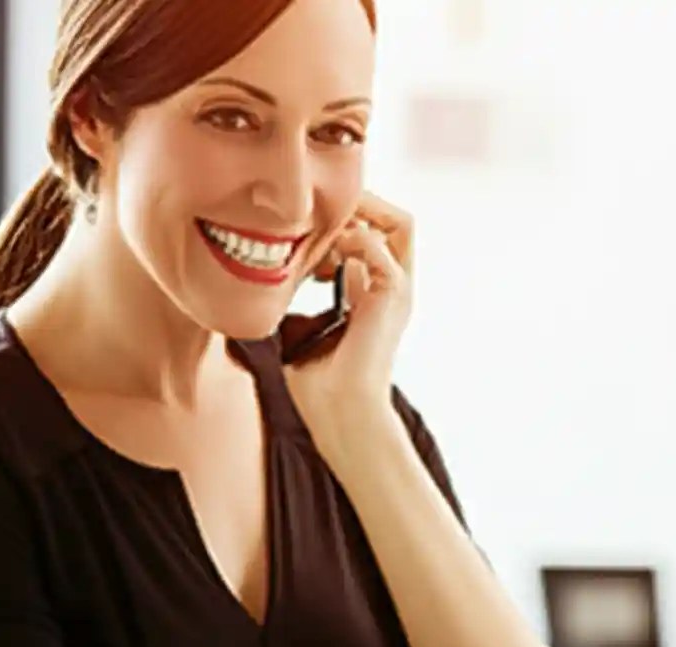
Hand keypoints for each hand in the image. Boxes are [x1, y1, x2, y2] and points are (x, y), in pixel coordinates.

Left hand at [281, 191, 414, 443]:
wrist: (339, 412)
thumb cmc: (318, 386)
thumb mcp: (300, 331)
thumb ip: (299, 303)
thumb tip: (274, 282)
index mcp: (372, 296)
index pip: (373, 238)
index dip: (341, 224)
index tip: (303, 231)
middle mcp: (391, 288)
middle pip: (395, 222)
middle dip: (361, 205)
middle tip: (320, 208)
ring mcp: (397, 290)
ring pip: (401, 224)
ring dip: (363, 213)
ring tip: (326, 221)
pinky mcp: (394, 295)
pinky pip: (382, 244)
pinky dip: (352, 238)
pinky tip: (323, 254)